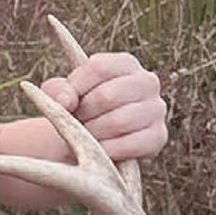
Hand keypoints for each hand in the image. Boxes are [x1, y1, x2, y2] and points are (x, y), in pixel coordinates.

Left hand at [38, 52, 166, 161]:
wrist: (92, 147)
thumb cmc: (76, 113)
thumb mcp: (60, 97)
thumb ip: (57, 91)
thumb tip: (66, 101)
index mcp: (125, 63)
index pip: (98, 68)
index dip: (76, 88)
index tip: (65, 104)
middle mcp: (147, 81)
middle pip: (108, 96)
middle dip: (84, 115)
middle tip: (76, 125)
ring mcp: (156, 108)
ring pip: (119, 121)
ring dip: (94, 134)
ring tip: (86, 137)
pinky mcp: (159, 136)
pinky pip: (131, 144)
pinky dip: (109, 150)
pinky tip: (100, 151)